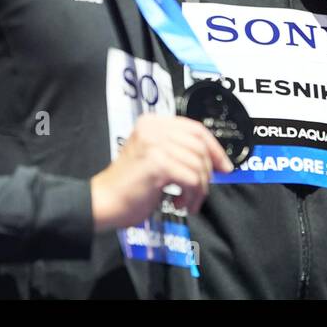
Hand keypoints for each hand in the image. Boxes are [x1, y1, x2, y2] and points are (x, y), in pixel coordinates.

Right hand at [90, 115, 231, 230]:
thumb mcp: (154, 159)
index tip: (224, 166)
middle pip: (200, 145)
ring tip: (186, 202)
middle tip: (202, 191)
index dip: (214, 148)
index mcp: (153, 123)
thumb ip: (178, 152)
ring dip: (199, 189)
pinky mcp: (157, 163)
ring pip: (198, 164)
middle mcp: (154, 128)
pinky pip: (192, 179)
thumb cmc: (129, 187)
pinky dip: (192, 195)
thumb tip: (214, 161)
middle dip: (208, 171)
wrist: (103, 202)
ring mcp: (155, 144)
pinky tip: (180, 204)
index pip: (196, 129)